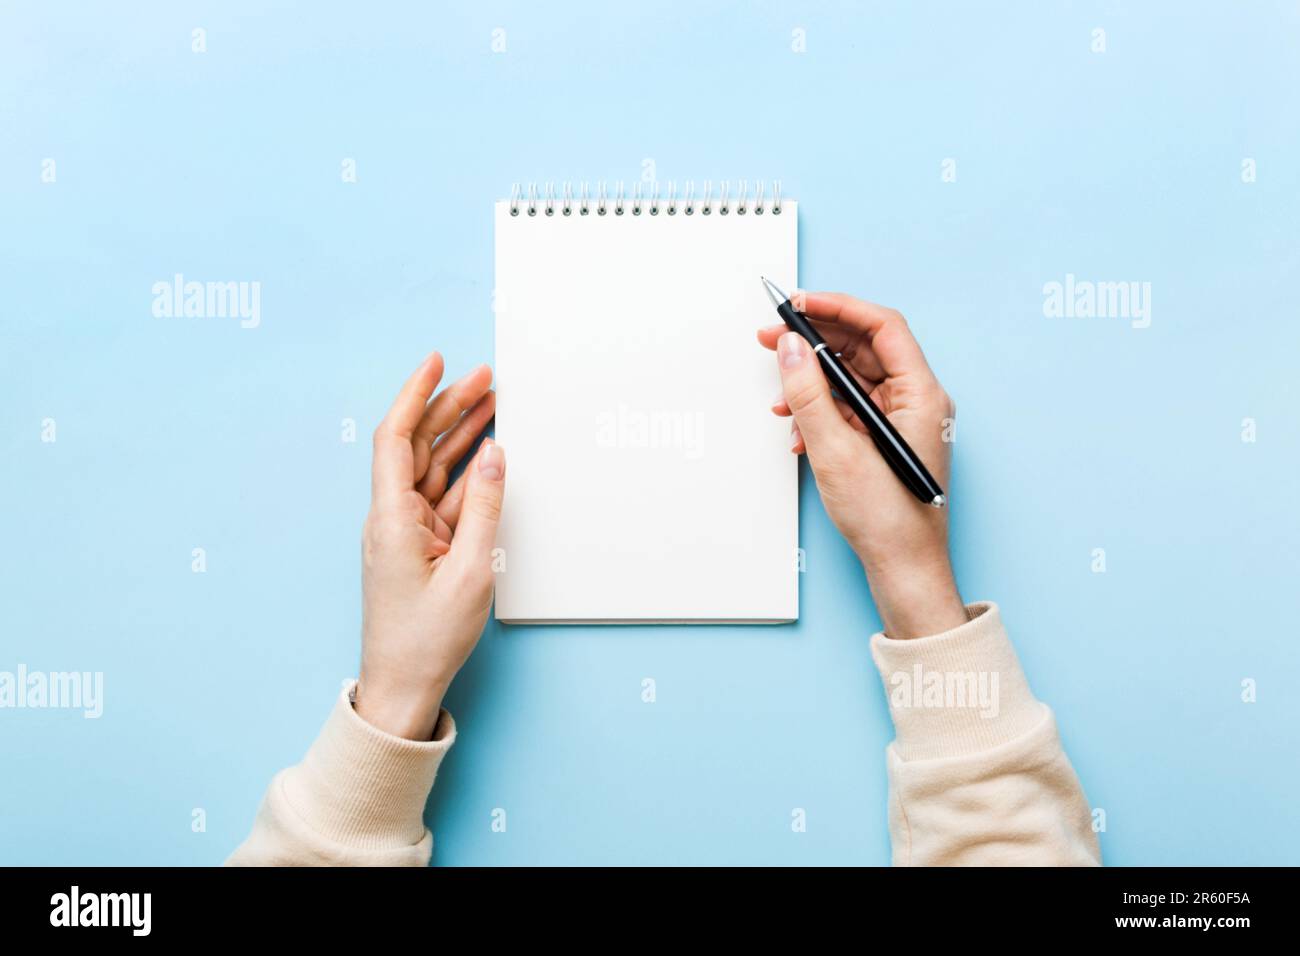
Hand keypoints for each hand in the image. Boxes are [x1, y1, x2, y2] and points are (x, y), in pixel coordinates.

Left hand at [354, 352, 504, 739]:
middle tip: (485, 378)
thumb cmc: (427, 639)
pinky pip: (442, 497)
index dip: (415, 395)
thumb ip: (485, 506)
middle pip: (417, 445)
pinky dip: (465, 473)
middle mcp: (392, 517)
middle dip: (449, 407)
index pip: (395, 438)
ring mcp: (406, 532)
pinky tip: (487, 455)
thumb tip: (494, 454)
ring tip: (492, 403)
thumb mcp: (471, 571)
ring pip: (432, 468)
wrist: (403, 687)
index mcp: (391, 518)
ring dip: (459, 436)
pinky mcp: (420, 547)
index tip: (437, 362)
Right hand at [758, 293, 965, 639]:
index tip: (798, 304)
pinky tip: (798, 430)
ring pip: (851, 379)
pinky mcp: (884, 439)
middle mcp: (916, 401)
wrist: (904, 570)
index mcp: (921, 394)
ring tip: (780, 396)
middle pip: (863, 348)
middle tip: (771, 337)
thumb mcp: (836, 451)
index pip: (882, 326)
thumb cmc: (889, 519)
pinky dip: (819, 411)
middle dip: (814, 342)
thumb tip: (788, 347)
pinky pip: (848, 408)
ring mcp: (901, 421)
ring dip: (811, 382)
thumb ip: (808, 394)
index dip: (837, 308)